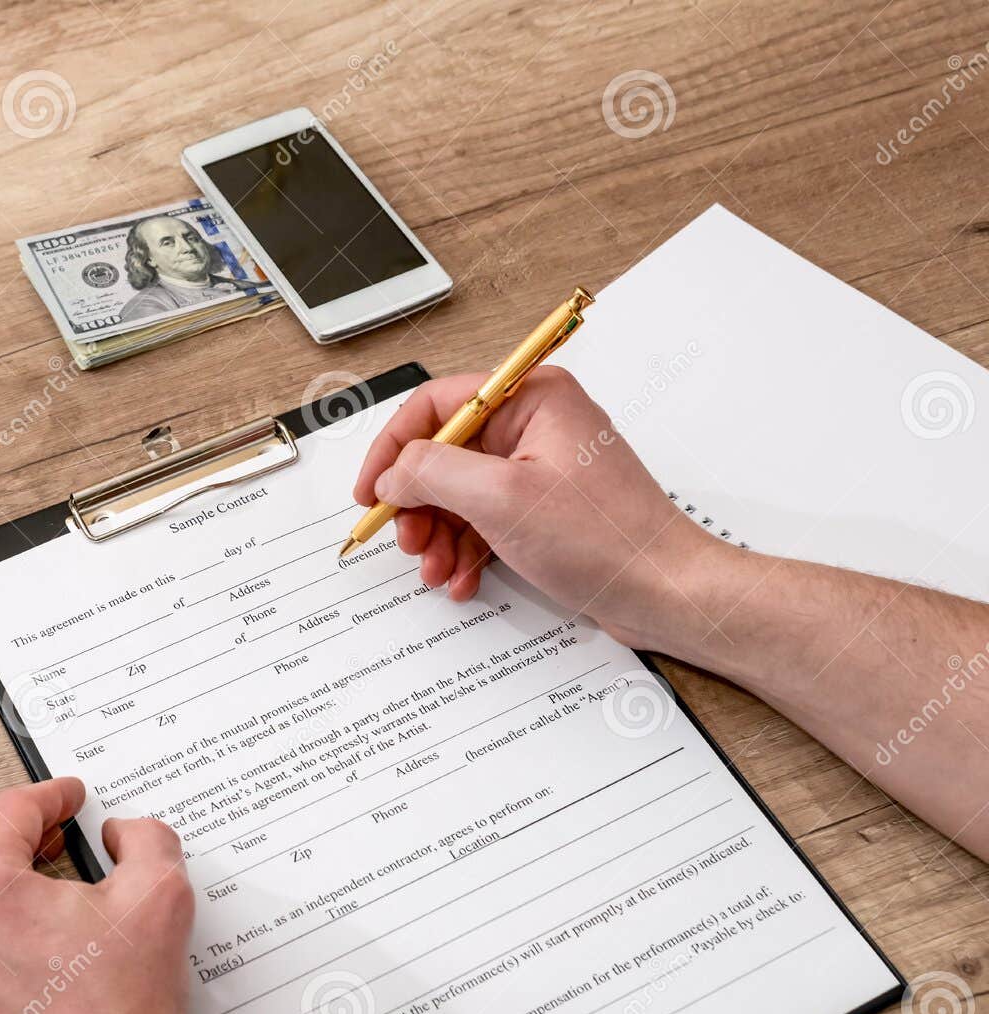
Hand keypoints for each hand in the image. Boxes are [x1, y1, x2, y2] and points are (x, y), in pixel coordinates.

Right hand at [353, 367, 718, 646]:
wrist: (665, 591)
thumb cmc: (607, 540)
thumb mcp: (501, 500)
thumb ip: (433, 473)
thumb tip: (395, 472)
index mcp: (531, 398)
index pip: (436, 405)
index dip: (394, 449)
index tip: (372, 491)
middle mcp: (536, 422)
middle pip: (444, 452)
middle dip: (419, 503)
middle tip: (409, 540)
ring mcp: (541, 464)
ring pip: (460, 491)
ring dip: (439, 534)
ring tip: (437, 570)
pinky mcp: (545, 504)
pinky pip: (485, 517)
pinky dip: (466, 548)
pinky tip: (463, 578)